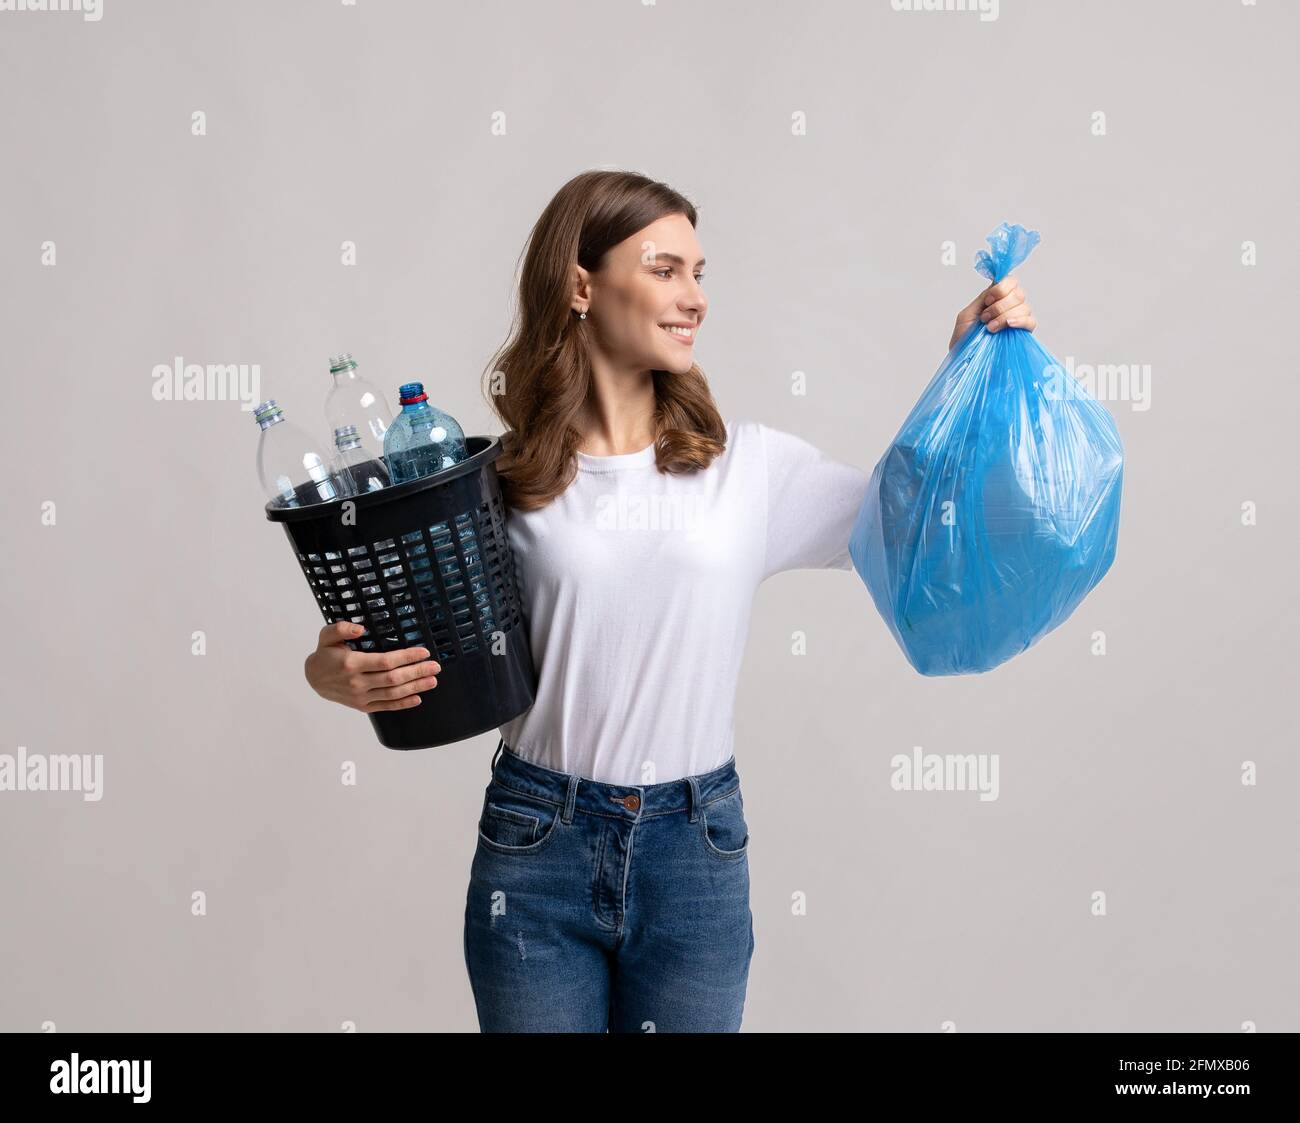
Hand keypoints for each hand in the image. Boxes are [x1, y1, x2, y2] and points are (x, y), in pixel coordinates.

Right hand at [304, 621, 440, 712]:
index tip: (423, 652)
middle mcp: (357, 682)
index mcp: (352, 664)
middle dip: (417, 672)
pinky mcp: (362, 706)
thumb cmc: (324, 654)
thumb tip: (361, 628)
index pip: (386, 661)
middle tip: (435, 667)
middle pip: (393, 679)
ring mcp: (360, 697)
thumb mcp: (327, 635)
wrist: (312, 679)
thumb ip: (341, 628)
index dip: (407, 657)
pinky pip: (386, 707)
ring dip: (415, 687)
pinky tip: (417, 698)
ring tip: (432, 680)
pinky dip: (403, 704)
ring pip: (393, 694)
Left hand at [948, 274, 1035, 349]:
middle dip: (999, 306)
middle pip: (1018, 293)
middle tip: (985, 318)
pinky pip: (1030, 321)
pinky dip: (1020, 321)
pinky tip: (1009, 325)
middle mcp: (1010, 305)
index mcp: (997, 298)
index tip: (988, 301)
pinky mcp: (1023, 332)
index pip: (1010, 281)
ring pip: (1024, 306)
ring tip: (990, 328)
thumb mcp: (968, 314)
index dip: (1001, 288)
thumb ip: (983, 297)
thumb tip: (997, 282)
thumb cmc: (964, 337)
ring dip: (1004, 316)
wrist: (964, 358)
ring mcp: (1018, 318)